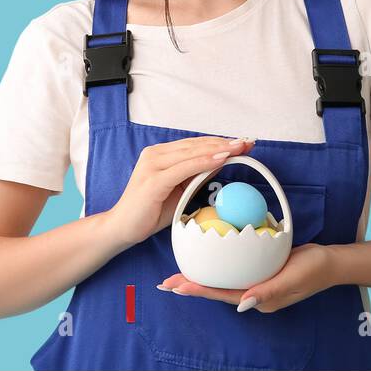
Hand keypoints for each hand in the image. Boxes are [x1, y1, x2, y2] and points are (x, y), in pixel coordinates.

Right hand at [105, 136, 255, 245]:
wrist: (122, 228)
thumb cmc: (150, 211)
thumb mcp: (180, 190)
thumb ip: (196, 175)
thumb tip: (220, 161)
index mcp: (161, 154)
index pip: (196, 144)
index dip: (220, 142)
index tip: (243, 143)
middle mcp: (155, 154)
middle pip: (196, 145)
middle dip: (224, 143)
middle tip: (248, 142)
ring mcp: (153, 165)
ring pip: (192, 153)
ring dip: (218, 149)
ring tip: (240, 148)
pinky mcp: (153, 180)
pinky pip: (184, 168)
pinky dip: (204, 162)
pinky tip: (221, 159)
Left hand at [157, 242, 336, 312]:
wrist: (331, 262)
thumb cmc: (314, 269)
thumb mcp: (293, 277)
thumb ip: (269, 291)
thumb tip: (243, 303)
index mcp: (258, 299)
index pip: (222, 295)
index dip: (198, 290)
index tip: (176, 286)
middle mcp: (253, 294)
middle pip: (216, 290)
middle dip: (191, 286)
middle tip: (166, 282)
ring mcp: (256, 283)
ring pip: (222, 281)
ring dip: (200, 277)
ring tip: (178, 274)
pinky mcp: (259, 272)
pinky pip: (233, 271)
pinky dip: (216, 266)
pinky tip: (206, 257)